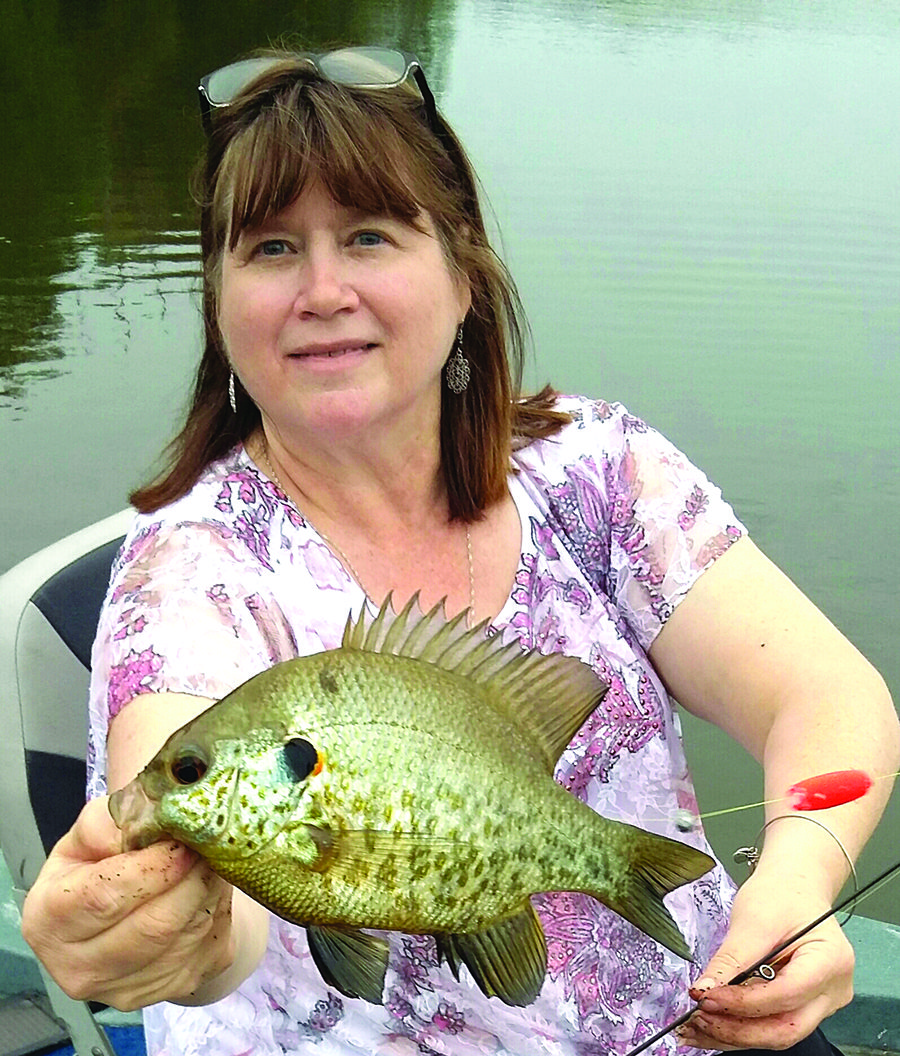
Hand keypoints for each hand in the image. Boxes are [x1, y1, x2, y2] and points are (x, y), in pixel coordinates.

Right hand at [21, 797, 234, 1010]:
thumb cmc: (103, 864)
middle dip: (189, 877)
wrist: (131, 909)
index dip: (149, 868)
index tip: (179, 841)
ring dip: (207, 890)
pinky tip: (208, 888)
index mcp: (47, 921)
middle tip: (205, 844)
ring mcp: (126, 989)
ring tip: (207, 859)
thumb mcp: (91, 832)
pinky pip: (208, 945)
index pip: (102, 898)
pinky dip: (217, 909)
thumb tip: (146, 822)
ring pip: (187, 935)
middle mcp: (79, 968)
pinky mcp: (170, 990)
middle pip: (153, 926)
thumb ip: (109, 822)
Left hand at [677, 871, 853, 1050]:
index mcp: (830, 961)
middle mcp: (834, 989)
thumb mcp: (753, 920)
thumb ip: (731, 959)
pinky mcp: (805, 1006)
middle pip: (786, 1028)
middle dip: (738, 1030)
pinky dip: (742, 1027)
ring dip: (735, 1035)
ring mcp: (822, 1002)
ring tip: (697, 1028)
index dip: (743, 1003)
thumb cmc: (781, 894)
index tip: (705, 998)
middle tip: (698, 1019)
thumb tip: (704, 988)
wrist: (794, 885)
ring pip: (778, 1033)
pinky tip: (712, 1024)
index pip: (785, 995)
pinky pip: (774, 1024)